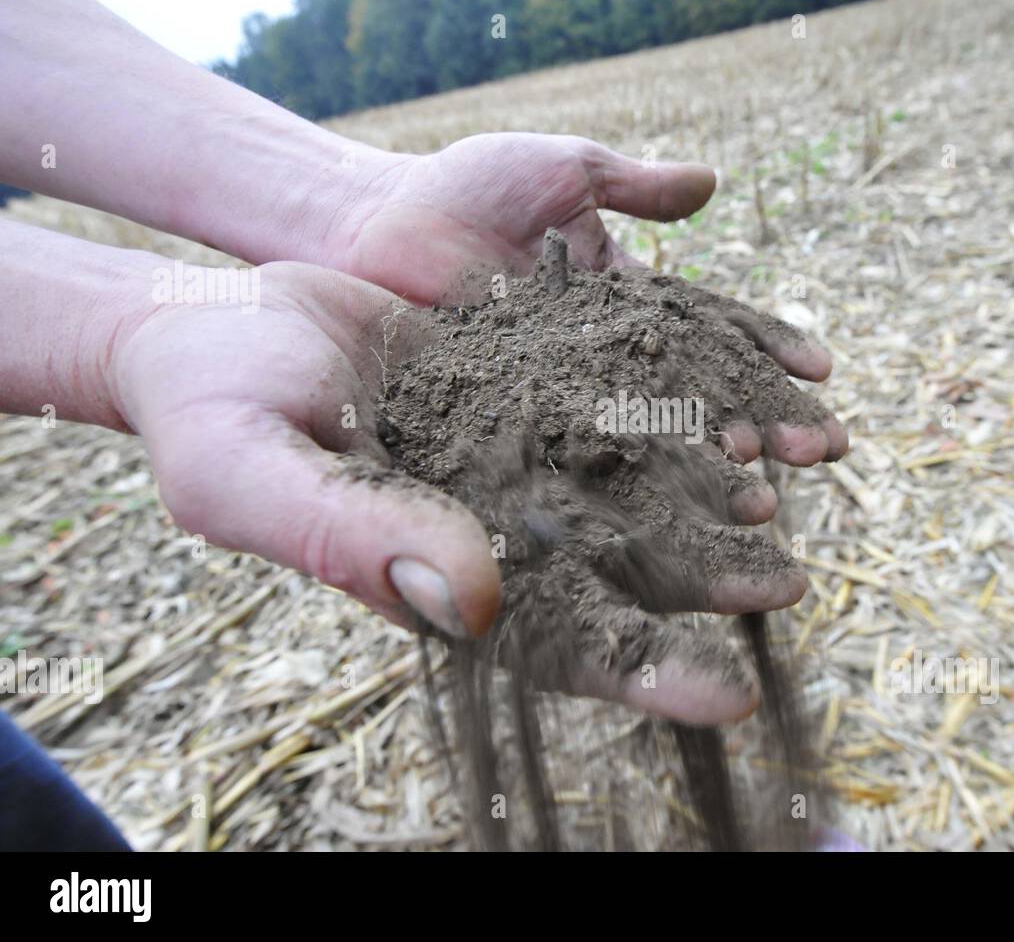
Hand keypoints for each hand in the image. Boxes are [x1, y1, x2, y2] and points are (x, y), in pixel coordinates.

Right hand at [106, 259, 786, 722]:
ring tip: (797, 471)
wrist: (220, 322)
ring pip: (633, 471)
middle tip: (788, 589)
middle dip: (703, 580)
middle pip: (618, 567)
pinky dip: (676, 379)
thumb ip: (351, 537)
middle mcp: (497, 520)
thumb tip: (474, 596)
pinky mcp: (526, 368)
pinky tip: (740, 376)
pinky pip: (615, 377)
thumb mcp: (252, 473)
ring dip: (713, 479)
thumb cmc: (212, 411)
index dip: (640, 674)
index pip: (553, 648)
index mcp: (439, 577)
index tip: (725, 694)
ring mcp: (518, 444)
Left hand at [328, 133, 846, 464]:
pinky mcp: (515, 432)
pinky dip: (629, 493)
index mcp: (626, 301)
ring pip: (651, 439)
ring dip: (712, 470)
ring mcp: (563, 400)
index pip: (716, 328)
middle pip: (700, 393)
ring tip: (765, 498)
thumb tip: (713, 183)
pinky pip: (580, 466)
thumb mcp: (563, 171)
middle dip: (763, 420)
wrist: (371, 222)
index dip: (768, 348)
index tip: (824, 369)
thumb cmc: (466, 187)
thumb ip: (633, 186)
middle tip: (822, 449)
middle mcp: (605, 359)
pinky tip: (674, 519)